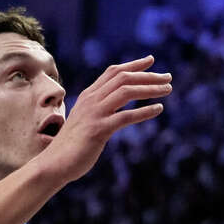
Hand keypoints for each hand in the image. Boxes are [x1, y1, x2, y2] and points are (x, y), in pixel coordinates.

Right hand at [45, 57, 171, 183]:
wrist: (54, 163)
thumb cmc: (73, 144)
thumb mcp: (86, 119)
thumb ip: (99, 108)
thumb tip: (118, 103)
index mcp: (88, 96)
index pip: (112, 72)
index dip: (133, 65)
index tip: (151, 60)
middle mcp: (91, 100)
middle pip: (123, 78)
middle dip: (148, 76)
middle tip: (168, 77)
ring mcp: (94, 114)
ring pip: (126, 92)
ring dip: (150, 89)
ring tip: (168, 90)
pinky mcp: (98, 130)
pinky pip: (125, 116)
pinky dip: (144, 111)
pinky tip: (158, 109)